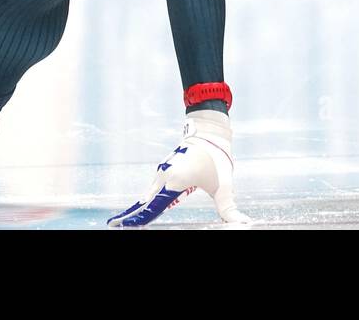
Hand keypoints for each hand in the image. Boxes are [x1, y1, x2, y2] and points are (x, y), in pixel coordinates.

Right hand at [107, 110, 249, 226]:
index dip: (140, 218)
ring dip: (138, 209)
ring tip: (124, 222)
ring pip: (147, 196)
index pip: (154, 207)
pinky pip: (151, 190)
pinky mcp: (163, 171)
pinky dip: (144, 201)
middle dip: (132, 216)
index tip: (125, 226)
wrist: (209, 133)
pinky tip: (140, 210)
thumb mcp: (224, 187)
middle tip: (115, 226)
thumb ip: (228, 209)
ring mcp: (161, 173)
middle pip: (145, 203)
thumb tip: (242, 223)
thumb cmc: (217, 159)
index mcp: (176, 182)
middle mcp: (164, 177)